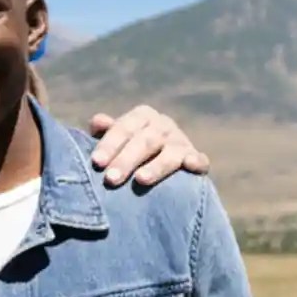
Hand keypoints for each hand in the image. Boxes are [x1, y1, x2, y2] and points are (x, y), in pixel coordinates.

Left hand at [89, 105, 210, 186]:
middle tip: (110, 180)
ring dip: (156, 167)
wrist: (159, 160)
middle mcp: (163, 125)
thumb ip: (107, 132)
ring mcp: (181, 142)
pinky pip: (199, 160)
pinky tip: (190, 166)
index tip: (96, 163)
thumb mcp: (117, 139)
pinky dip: (196, 162)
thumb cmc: (128, 150)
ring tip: (140, 180)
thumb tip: (97, 122)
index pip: (124, 127)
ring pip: (169, 153)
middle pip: (145, 141)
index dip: (110, 144)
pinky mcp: (196, 159)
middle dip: (126, 161)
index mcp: (143, 116)